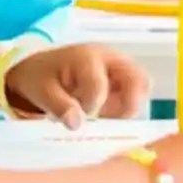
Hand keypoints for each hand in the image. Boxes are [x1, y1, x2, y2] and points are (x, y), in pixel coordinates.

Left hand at [6, 44, 148, 128]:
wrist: (40, 67)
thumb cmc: (41, 77)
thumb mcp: (41, 90)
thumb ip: (59, 106)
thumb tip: (77, 124)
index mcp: (87, 57)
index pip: (98, 86)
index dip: (90, 107)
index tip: (76, 117)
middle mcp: (110, 58)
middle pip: (138, 78)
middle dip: (129, 104)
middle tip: (108, 121)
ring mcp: (120, 67)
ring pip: (142, 85)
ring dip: (130, 106)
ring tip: (107, 118)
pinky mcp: (122, 79)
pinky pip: (136, 92)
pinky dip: (127, 106)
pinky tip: (107, 115)